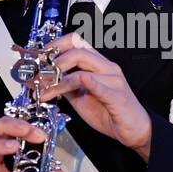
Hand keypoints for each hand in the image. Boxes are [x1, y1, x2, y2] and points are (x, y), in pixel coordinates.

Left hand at [36, 33, 153, 160]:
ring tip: (45, 90)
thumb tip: (44, 80)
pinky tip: (67, 87)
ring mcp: (113, 80)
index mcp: (98, 64)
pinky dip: (83, 83)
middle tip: (38, 75)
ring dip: (59, 79)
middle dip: (54, 62)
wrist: (133, 129)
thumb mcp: (81, 98)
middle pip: (78, 51)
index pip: (77, 42)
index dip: (56, 45)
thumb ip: (66, 87)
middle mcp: (106, 67)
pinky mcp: (116, 95)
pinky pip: (98, 84)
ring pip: (82, 69)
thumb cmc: (110, 112)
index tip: (39, 55)